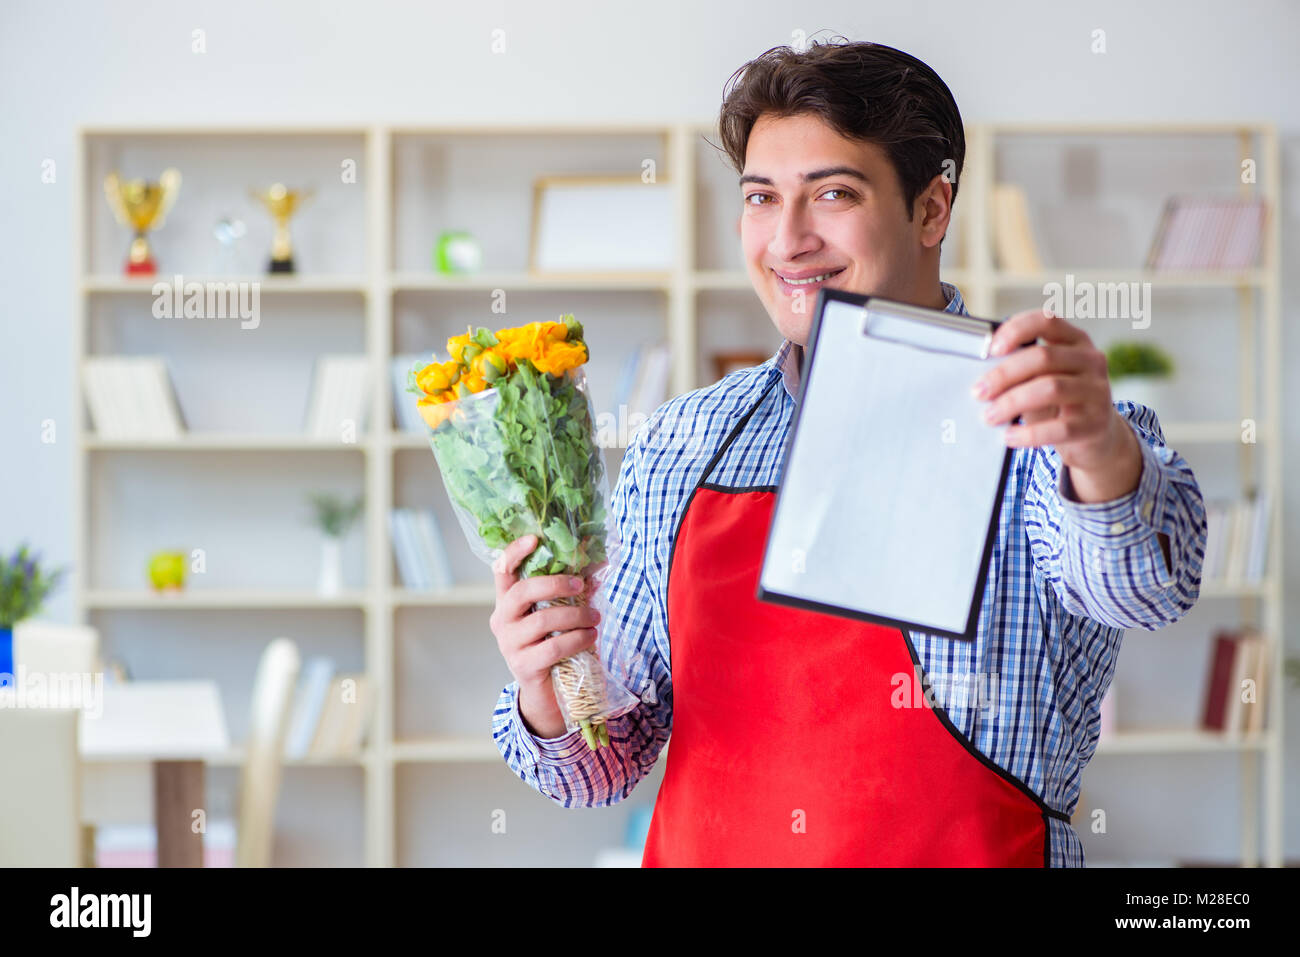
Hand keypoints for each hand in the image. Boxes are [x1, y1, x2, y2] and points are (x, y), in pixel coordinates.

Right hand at [489, 534, 601, 738]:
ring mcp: (509, 644)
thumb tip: (598, 562)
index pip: (502, 571)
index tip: (535, 538)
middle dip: (556, 583)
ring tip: (595, 619)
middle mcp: (502, 620)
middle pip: (523, 591)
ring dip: (576, 616)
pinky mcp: (523, 666)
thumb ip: (572, 591)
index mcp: (508, 603)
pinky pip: (553, 647)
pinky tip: (591, 638)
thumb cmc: (555, 648)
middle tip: (582, 586)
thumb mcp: (561, 616)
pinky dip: (577, 639)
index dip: (514, 552)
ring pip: (542, 620)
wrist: (548, 696)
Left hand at [971, 307, 1138, 481]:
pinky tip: (1009, 437)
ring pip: (1050, 389)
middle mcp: (1091, 361)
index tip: (991, 349)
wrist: (1096, 437)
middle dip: (1004, 374)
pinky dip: (1029, 433)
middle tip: (978, 392)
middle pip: (1044, 357)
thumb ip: (1021, 371)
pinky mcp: (1095, 424)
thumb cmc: (1057, 402)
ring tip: (989, 416)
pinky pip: (1059, 427)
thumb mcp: (1042, 378)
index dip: (1017, 330)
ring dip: (1012, 402)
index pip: (1047, 321)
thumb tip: (979, 379)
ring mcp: (1097, 391)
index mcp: (1075, 341)